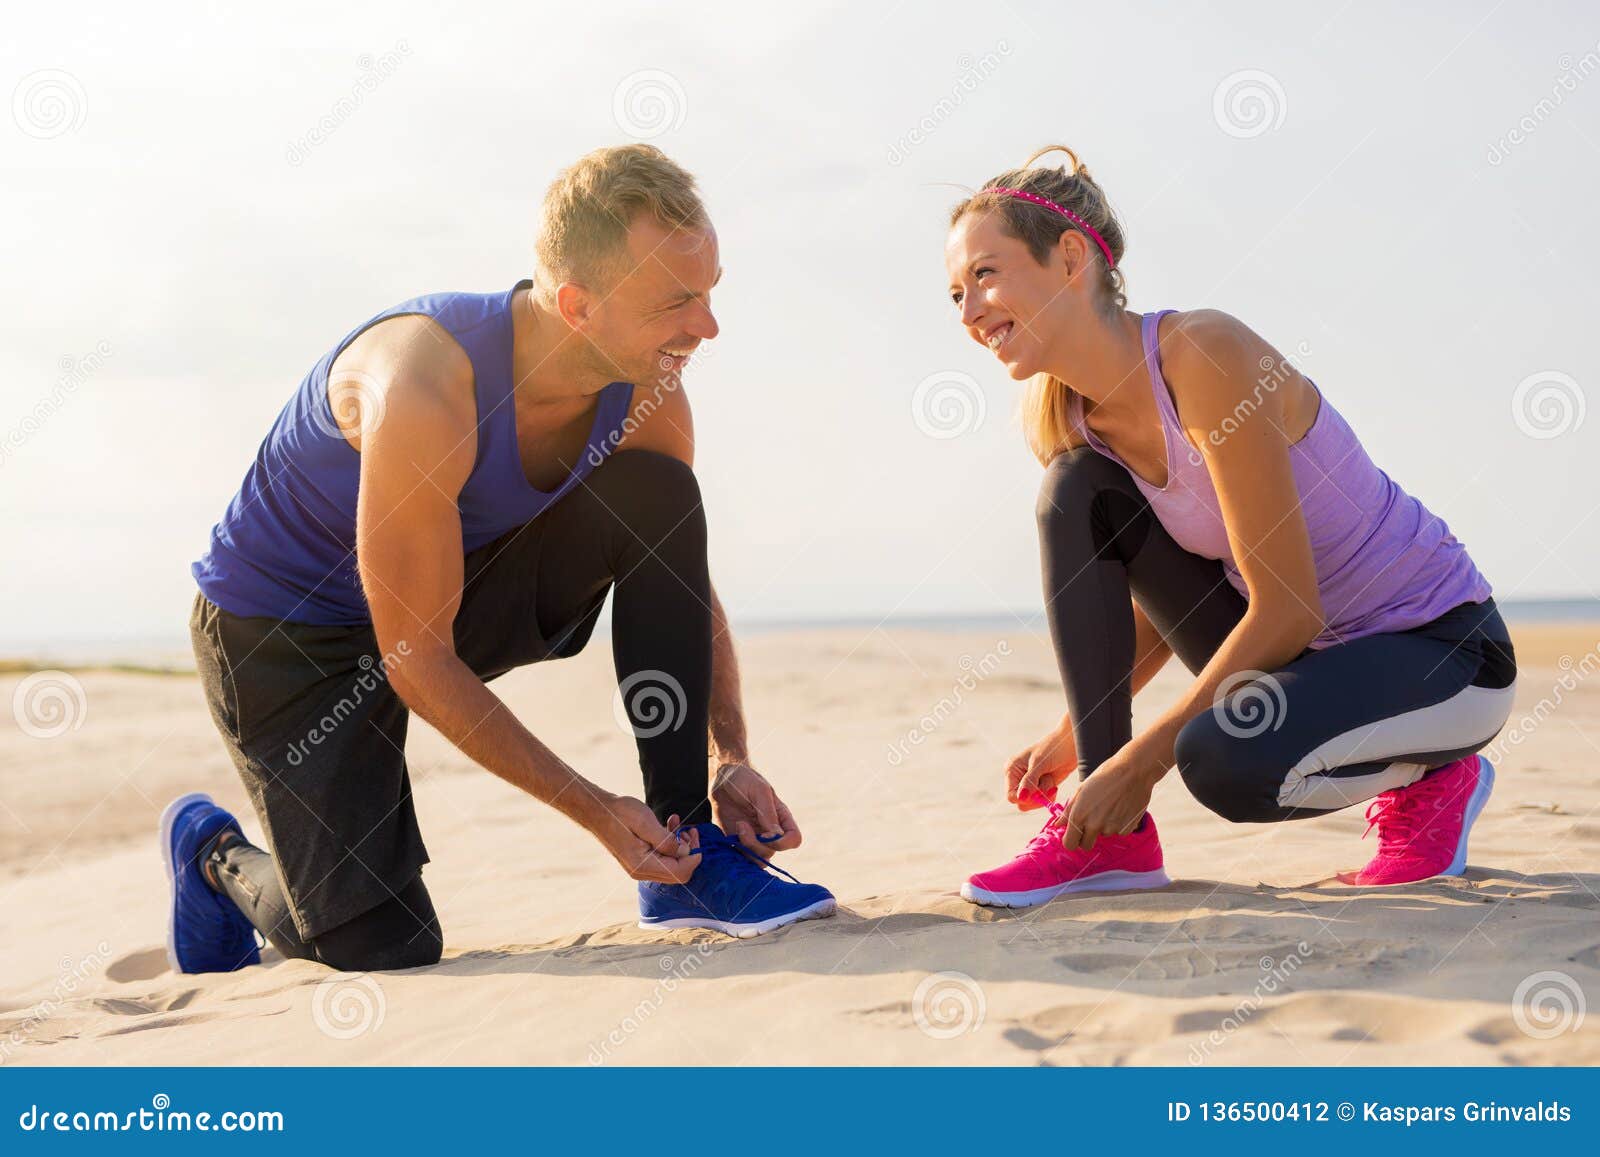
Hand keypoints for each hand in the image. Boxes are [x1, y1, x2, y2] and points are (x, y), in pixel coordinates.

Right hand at [586, 794, 701, 883]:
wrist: (597, 811)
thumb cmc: (619, 813)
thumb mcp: (645, 822)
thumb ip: (666, 840)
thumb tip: (684, 851)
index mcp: (643, 866)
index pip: (680, 872)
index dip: (694, 856)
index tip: (695, 835)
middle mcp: (642, 872)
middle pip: (678, 871)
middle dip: (688, 850)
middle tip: (689, 829)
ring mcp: (640, 867)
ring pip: (671, 863)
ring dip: (679, 844)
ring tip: (677, 823)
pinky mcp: (640, 860)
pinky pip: (662, 857)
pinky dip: (669, 842)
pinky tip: (669, 824)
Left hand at [712, 762, 800, 855]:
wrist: (722, 780)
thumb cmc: (744, 779)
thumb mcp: (759, 790)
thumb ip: (768, 813)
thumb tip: (776, 836)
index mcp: (781, 817)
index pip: (794, 839)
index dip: (782, 843)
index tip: (764, 834)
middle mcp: (770, 831)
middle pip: (773, 851)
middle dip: (756, 844)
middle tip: (741, 826)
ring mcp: (754, 838)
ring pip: (758, 859)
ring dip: (746, 848)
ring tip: (737, 827)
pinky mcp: (738, 842)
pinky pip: (742, 857)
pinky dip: (736, 853)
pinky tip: (729, 837)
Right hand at [1006, 720, 1077, 809]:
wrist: (1070, 745)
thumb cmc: (1053, 749)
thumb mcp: (1039, 764)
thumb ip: (1029, 781)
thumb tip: (1021, 798)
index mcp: (1012, 770)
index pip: (1011, 795)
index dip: (1023, 798)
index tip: (1038, 792)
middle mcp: (1017, 778)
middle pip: (1021, 802)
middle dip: (1036, 797)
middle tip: (1048, 786)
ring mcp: (1029, 784)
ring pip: (1032, 803)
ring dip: (1043, 794)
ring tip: (1050, 779)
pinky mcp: (1040, 788)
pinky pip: (1041, 801)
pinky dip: (1049, 796)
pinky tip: (1053, 784)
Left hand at [1053, 748, 1157, 851]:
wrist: (1132, 771)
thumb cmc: (1104, 777)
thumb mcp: (1081, 790)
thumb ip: (1068, 810)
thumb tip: (1057, 825)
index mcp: (1079, 816)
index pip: (1069, 844)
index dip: (1070, 840)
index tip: (1074, 835)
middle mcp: (1094, 825)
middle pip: (1086, 845)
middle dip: (1086, 838)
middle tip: (1090, 823)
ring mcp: (1112, 828)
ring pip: (1103, 835)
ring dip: (1104, 826)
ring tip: (1109, 806)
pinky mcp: (1127, 829)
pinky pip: (1118, 832)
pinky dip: (1118, 824)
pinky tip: (1121, 808)